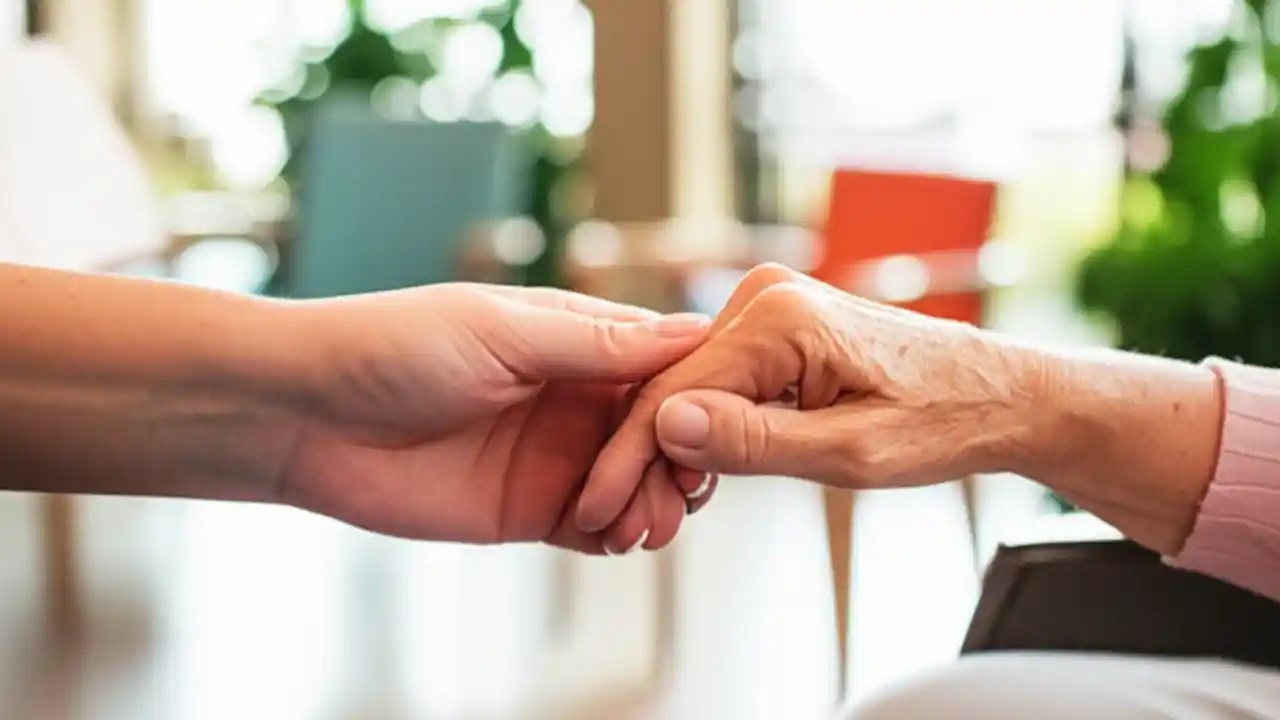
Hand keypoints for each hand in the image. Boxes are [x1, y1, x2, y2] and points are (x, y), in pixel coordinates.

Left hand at [278, 284, 708, 553]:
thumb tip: (693, 331)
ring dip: (655, 501)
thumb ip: (596, 343)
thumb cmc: (393, 345)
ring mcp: (554, 455)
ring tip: (644, 520)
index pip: (663, 364)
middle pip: (661, 431)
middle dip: (679, 459)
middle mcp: (573, 396)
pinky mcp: (527, 509)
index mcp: (574, 340)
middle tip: (681, 485)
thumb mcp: (503, 332)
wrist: (304, 414)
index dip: (694, 393)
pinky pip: (594, 527)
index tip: (713, 421)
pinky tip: (616, 538)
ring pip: (636, 482)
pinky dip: (618, 535)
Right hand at [576, 264, 1220, 555]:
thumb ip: (755, 441)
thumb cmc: (943, 421)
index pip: (674, 393)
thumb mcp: (849, 453)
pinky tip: (696, 474)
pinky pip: (720, 378)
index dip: (628, 457)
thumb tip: (667, 427)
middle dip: (643, 457)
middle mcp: (765, 296)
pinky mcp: (777, 324)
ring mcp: (769, 305)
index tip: (597, 506)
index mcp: (780, 317)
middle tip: (616, 522)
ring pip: (690, 384)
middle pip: (673, 386)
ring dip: (672, 447)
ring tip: (654, 510)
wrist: (998, 394)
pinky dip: (706, 428)